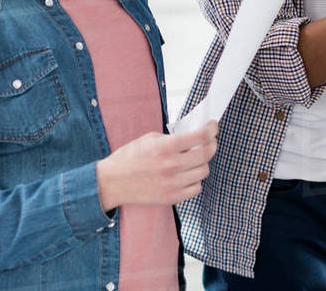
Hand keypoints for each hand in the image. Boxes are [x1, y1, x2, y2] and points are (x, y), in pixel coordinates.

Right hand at [96, 121, 216, 209]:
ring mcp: (173, 184)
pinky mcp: (172, 198)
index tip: (213, 127)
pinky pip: (196, 188)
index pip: (201, 136)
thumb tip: (192, 137)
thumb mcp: (150, 139)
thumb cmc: (129, 158)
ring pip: (204, 171)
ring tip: (196, 159)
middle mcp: (172, 165)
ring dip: (203, 163)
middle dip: (212, 145)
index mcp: (166, 147)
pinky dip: (195, 180)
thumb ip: (172, 138)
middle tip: (210, 141)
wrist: (112, 183)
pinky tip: (188, 175)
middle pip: (207, 154)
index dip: (212, 130)